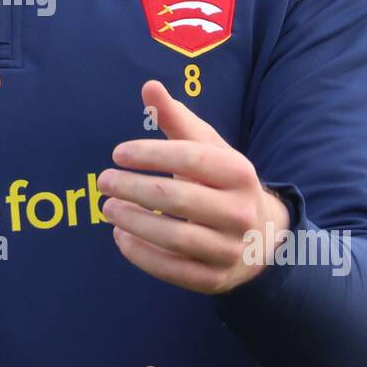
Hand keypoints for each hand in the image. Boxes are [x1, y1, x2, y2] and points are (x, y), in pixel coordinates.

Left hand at [96, 79, 290, 294]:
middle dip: (133, 188)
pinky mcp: (215, 279)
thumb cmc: (223, 183)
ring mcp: (229, 249)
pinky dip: (142, 255)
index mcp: (239, 173)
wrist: (263, 237)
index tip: (117, 154)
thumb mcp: (208, 149)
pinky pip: (173, 270)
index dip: (150, 155)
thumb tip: (149, 87)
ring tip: (108, 208)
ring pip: (175, 238)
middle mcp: (240, 212)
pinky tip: (121, 237)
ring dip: (133, 222)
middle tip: (103, 181)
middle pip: (178, 199)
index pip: (191, 159)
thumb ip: (177, 120)